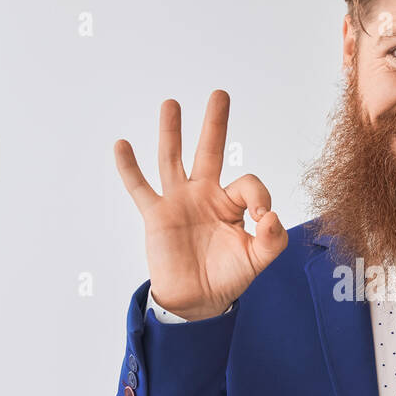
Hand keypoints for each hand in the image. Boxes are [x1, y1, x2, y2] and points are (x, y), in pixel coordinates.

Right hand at [114, 91, 286, 320]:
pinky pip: (140, 187)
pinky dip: (129, 167)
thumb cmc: (227, 277)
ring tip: (171, 103)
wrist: (197, 301)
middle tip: (220, 94)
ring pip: (173, 159)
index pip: (248, 184)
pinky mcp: (156, 215)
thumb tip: (273, 217)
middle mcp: (205, 195)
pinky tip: (122, 145)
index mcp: (231, 204)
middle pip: (210, 151)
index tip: (262, 217)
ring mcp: (179, 202)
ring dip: (171, 132)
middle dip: (215, 124)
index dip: (259, 196)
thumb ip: (272, 240)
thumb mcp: (257, 260)